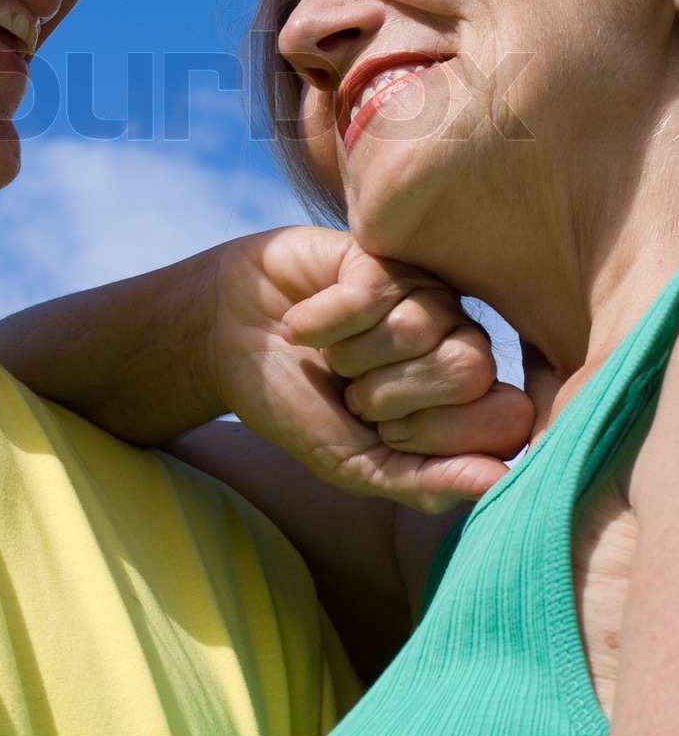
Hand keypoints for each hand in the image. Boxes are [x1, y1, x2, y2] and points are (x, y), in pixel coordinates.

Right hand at [204, 227, 533, 511]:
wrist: (227, 344)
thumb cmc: (297, 406)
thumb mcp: (353, 465)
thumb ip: (426, 482)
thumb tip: (500, 481)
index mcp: (465, 397)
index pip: (506, 420)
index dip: (434, 435)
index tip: (384, 434)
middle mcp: (456, 337)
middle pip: (470, 368)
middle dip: (390, 394)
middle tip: (352, 392)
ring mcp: (421, 290)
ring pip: (418, 328)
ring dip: (349, 356)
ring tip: (328, 355)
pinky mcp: (380, 253)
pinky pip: (370, 295)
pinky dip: (320, 322)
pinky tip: (304, 322)